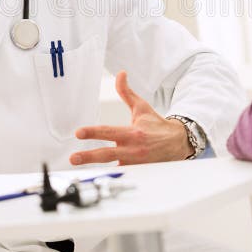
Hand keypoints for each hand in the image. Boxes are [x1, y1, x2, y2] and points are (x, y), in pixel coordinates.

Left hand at [69, 71, 192, 165]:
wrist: (177, 142)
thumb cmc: (156, 125)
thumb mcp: (141, 107)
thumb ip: (126, 93)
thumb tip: (121, 74)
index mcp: (132, 132)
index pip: (109, 131)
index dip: (93, 132)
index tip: (79, 133)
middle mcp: (132, 148)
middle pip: (107, 154)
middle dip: (89, 156)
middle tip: (73, 158)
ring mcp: (135, 163)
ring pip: (113, 166)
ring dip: (97, 169)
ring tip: (79, 169)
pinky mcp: (138, 172)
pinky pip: (122, 174)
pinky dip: (112, 174)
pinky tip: (99, 176)